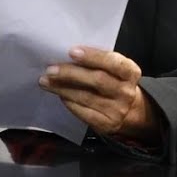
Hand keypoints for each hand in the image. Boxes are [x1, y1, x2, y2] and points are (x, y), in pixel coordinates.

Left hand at [38, 46, 158, 142]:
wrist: (129, 110)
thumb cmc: (115, 81)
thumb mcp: (114, 68)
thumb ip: (98, 61)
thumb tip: (67, 55)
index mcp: (131, 72)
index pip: (113, 62)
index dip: (92, 56)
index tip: (71, 52)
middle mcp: (126, 91)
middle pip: (97, 80)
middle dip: (71, 73)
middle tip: (50, 69)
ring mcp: (118, 110)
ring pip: (86, 97)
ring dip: (62, 88)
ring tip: (46, 81)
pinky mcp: (107, 124)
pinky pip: (83, 112)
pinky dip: (69, 102)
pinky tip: (59, 95)